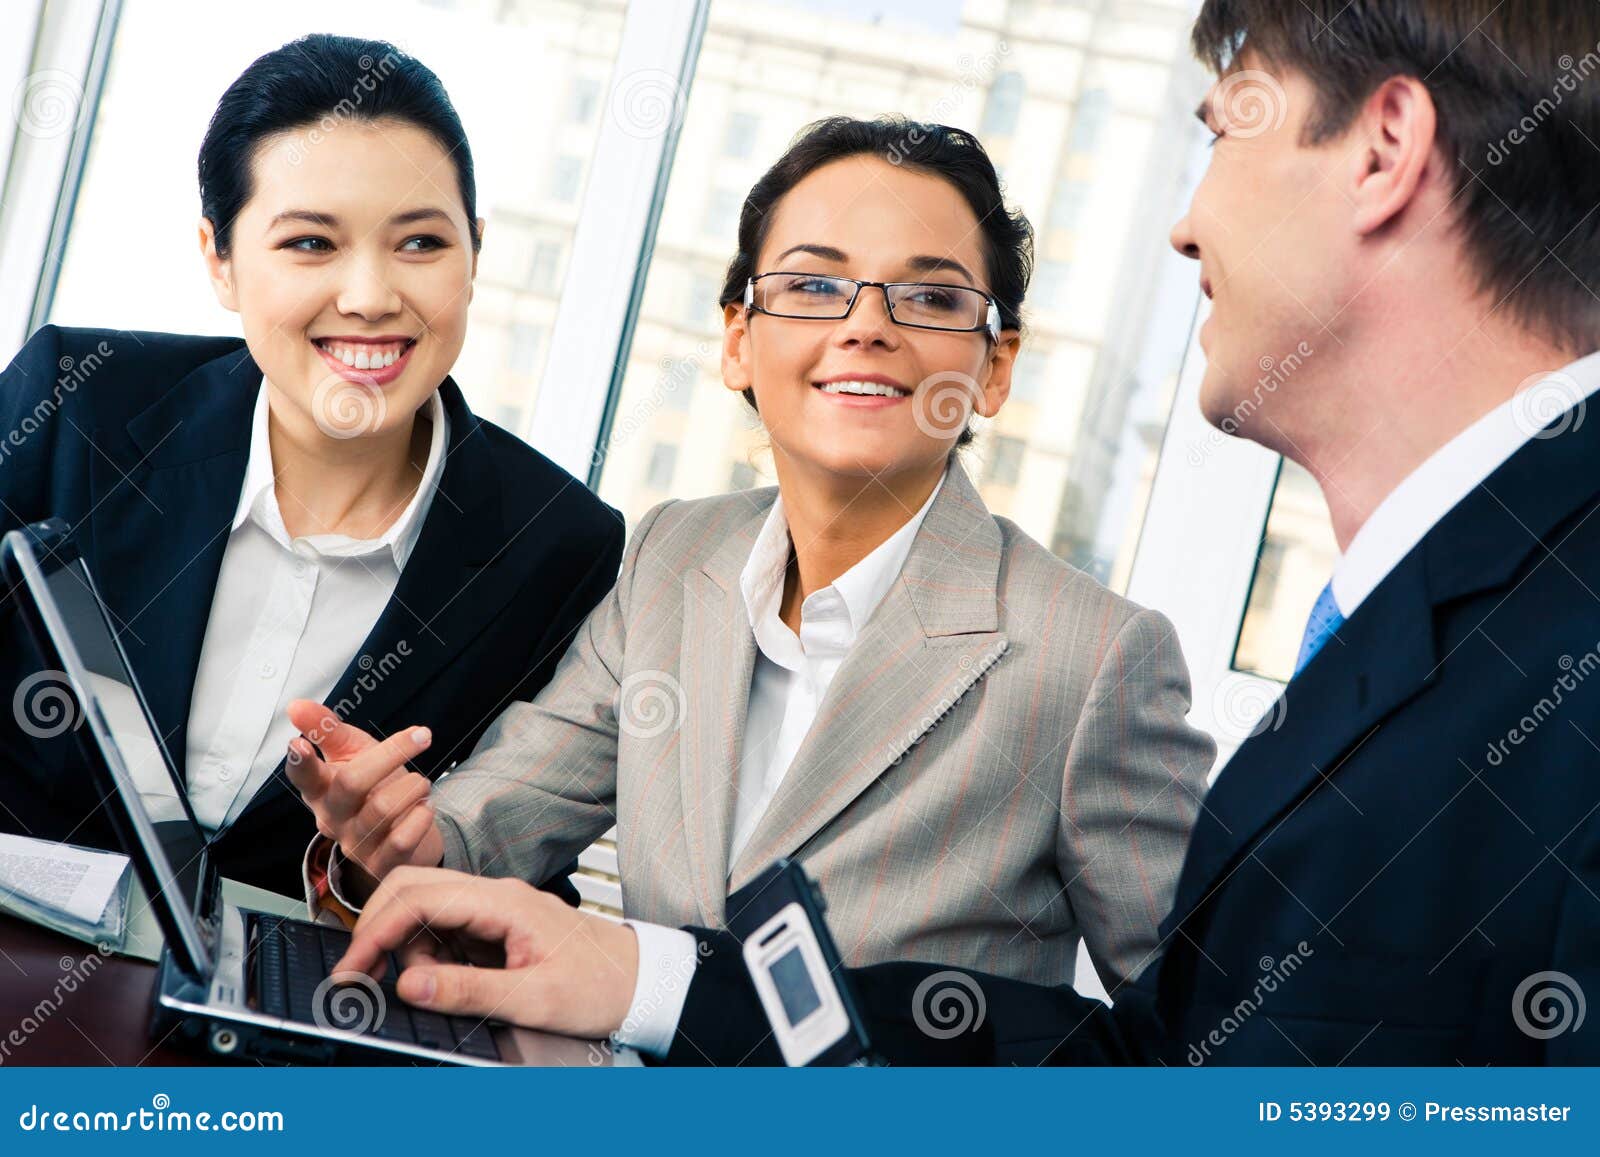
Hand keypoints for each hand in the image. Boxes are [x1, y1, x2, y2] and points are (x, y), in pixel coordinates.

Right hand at [284, 699, 444, 881]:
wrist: (408, 835)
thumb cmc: (377, 786)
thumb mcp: (353, 753)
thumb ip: (328, 730)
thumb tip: (296, 705)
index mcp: (321, 790)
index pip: (304, 776)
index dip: (300, 761)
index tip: (299, 743)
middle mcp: (332, 819)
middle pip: (351, 783)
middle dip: (391, 753)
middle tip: (422, 736)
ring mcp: (355, 844)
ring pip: (383, 807)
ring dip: (414, 785)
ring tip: (421, 783)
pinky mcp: (381, 865)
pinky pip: (402, 839)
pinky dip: (422, 816)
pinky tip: (424, 808)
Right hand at [332, 866, 638, 1039]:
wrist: (642, 979)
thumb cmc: (601, 985)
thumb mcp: (533, 999)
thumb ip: (468, 991)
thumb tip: (408, 984)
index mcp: (503, 902)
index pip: (419, 898)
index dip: (375, 931)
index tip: (353, 967)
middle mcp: (495, 894)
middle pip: (412, 888)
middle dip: (380, 929)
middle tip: (366, 975)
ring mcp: (494, 906)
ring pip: (425, 908)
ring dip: (409, 947)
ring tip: (435, 988)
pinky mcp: (495, 924)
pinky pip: (445, 928)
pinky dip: (430, 954)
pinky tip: (449, 980)